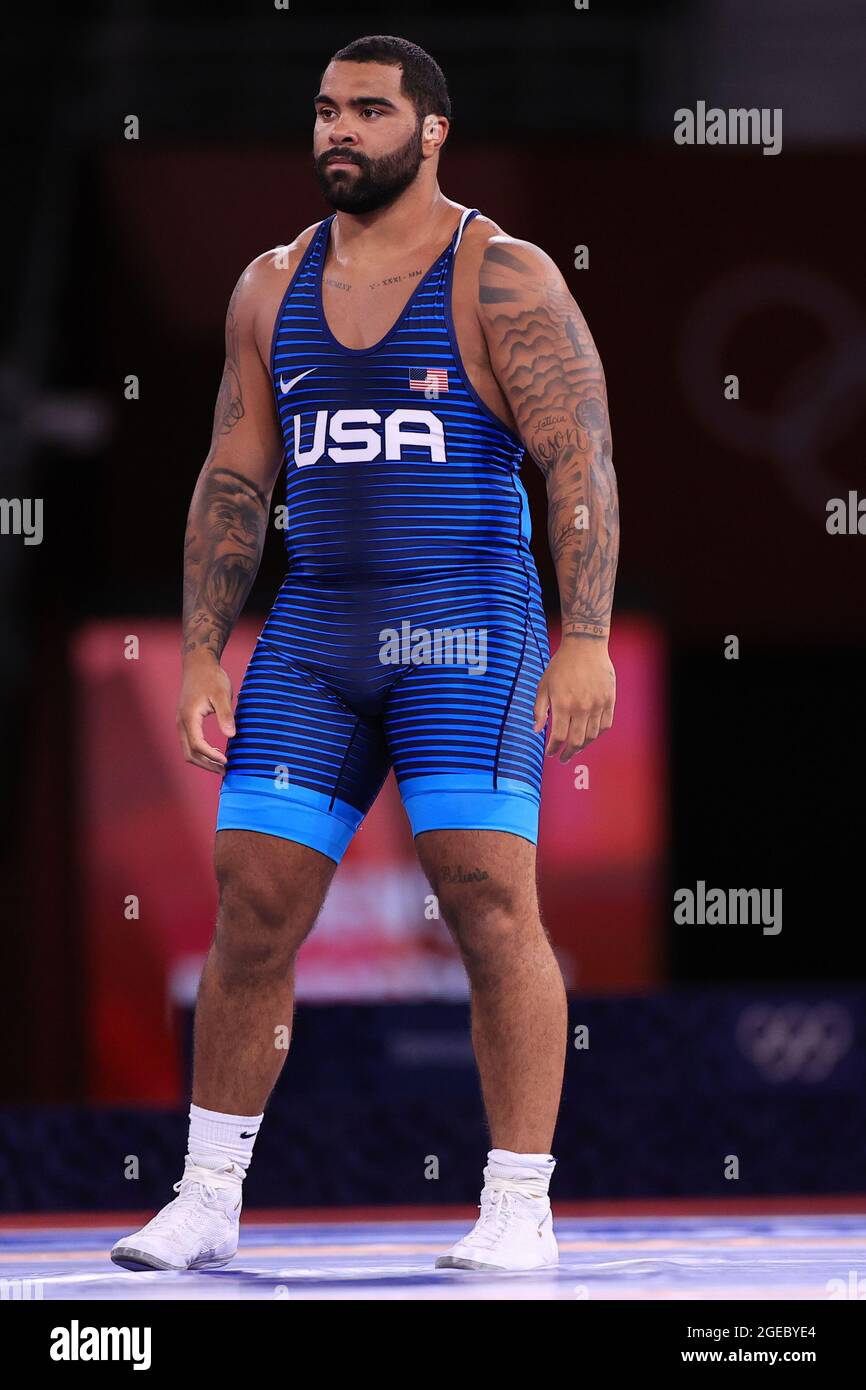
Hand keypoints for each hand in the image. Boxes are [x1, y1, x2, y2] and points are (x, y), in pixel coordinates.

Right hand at [177, 650, 235, 772]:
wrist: (198, 664)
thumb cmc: (211, 678)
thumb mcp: (222, 694)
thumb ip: (225, 715)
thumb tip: (231, 735)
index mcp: (189, 717)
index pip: (197, 744)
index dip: (211, 756)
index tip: (226, 761)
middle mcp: (181, 722)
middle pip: (189, 752)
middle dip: (206, 764)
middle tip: (224, 771)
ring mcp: (181, 722)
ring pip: (187, 750)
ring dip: (203, 760)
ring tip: (221, 766)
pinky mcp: (185, 721)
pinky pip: (189, 742)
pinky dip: (200, 752)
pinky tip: (214, 752)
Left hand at [533, 639, 615, 761]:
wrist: (585, 646)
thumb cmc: (561, 665)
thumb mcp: (543, 685)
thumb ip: (539, 710)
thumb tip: (536, 730)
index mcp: (562, 704)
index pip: (559, 737)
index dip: (553, 749)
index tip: (550, 753)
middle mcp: (581, 707)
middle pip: (576, 741)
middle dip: (568, 753)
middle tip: (563, 758)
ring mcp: (597, 705)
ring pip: (592, 736)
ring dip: (582, 746)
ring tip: (575, 748)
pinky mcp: (609, 700)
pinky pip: (605, 725)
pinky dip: (597, 735)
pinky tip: (590, 736)